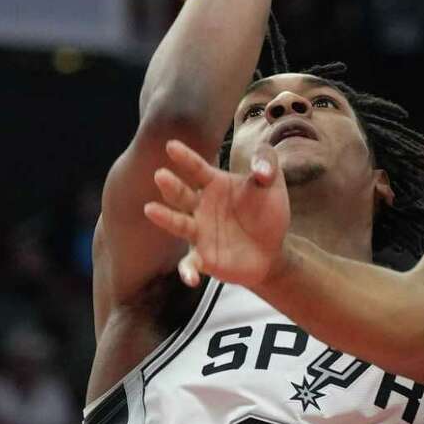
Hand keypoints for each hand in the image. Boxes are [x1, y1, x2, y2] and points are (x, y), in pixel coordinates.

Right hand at [144, 139, 291, 289]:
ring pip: (179, 224)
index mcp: (215, 184)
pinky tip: (190, 277)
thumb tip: (261, 170)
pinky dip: (187, 271)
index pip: (197, 168)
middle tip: (160, 175)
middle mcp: (201, 207)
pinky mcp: (203, 259)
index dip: (185, 158)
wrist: (272, 250)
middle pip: (182, 194)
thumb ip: (268, 164)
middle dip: (171, 185)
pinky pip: (191, 265)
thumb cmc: (268, 211)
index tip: (171, 145)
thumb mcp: (273, 183)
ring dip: (165, 218)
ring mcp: (200, 233)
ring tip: (150, 210)